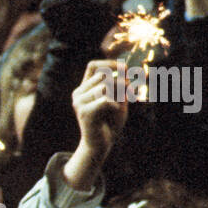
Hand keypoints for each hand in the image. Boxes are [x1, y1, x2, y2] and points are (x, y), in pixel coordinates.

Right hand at [64, 60, 127, 190]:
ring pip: (104, 86)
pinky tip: (115, 114)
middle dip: (120, 82)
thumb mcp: (119, 100)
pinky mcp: (84, 112)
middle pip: (103, 75)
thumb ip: (121, 84)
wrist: (100, 146)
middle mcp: (78, 93)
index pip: (93, 66)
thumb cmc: (110, 123)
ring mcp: (78, 102)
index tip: (126, 65)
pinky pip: (105, 100)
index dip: (110, 62)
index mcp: (84, 88)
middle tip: (129, 95)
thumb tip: (125, 68)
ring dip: (118, 95)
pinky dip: (115, 106)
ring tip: (120, 107)